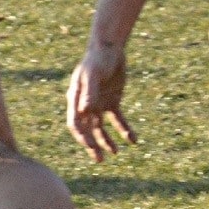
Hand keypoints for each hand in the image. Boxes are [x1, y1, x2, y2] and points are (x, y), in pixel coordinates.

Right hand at [66, 43, 136, 161]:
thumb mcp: (94, 75)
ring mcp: (98, 104)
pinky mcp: (112, 101)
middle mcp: (85, 104)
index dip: (82, 137)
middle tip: (100, 160)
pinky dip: (124, 130)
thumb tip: (84, 110)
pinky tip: (133, 140)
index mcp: (76, 99)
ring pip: (101, 128)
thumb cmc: (98, 60)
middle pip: (87, 129)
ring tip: (116, 153)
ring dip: (107, 141)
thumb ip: (90, 92)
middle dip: (92, 145)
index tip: (91, 147)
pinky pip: (118, 120)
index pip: (75, 123)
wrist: (110, 49)